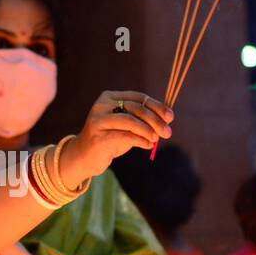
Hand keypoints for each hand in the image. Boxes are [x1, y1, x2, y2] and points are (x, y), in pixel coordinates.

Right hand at [58, 91, 172, 185]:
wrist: (84, 157)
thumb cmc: (109, 139)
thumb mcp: (126, 126)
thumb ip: (142, 119)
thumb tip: (167, 118)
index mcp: (109, 97)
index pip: (139, 98)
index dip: (157, 106)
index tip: (170, 117)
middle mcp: (102, 105)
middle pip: (136, 108)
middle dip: (155, 120)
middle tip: (168, 132)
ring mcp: (98, 120)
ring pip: (130, 121)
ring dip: (148, 130)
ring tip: (157, 139)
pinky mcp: (97, 137)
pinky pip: (124, 136)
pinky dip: (140, 140)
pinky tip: (148, 145)